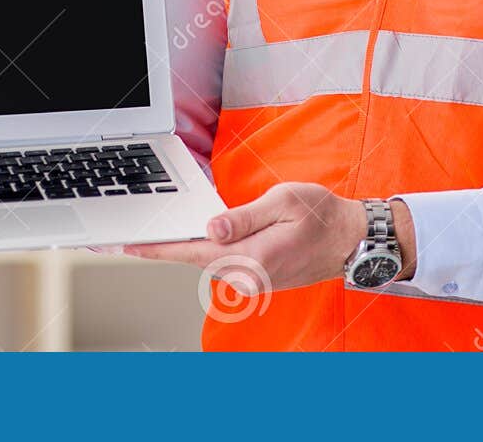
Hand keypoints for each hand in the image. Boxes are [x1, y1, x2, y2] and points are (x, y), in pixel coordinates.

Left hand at [124, 182, 368, 292]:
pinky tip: (202, 240)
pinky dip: (208, 254)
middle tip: (137, 237)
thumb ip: (244, 217)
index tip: (132, 246)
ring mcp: (255, 281)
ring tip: (164, 236)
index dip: (161, 248)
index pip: (196, 252)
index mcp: (254, 255)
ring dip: (188, 250)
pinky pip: (225, 266)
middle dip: (168, 247)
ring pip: (210, 263)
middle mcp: (251, 275)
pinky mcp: (259, 280)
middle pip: (197, 259)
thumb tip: (211, 228)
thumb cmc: (322, 215)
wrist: (350, 241)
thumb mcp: (283, 200)